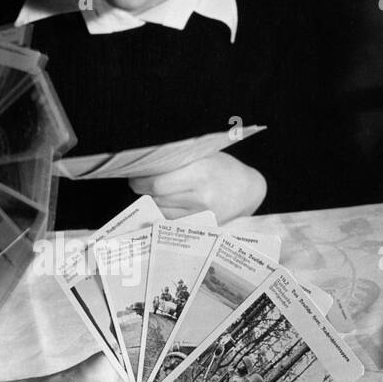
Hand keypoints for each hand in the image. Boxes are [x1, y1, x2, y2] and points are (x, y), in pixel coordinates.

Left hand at [129, 152, 265, 222]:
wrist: (247, 190)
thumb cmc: (223, 168)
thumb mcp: (204, 157)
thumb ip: (178, 161)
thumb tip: (145, 164)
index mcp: (200, 173)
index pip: (157, 183)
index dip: (140, 181)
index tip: (135, 176)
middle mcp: (200, 196)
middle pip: (157, 197)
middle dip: (144, 190)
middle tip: (139, 183)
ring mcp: (201, 214)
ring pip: (162, 210)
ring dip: (153, 201)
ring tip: (156, 191)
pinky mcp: (201, 225)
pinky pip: (172, 220)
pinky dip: (164, 211)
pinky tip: (168, 202)